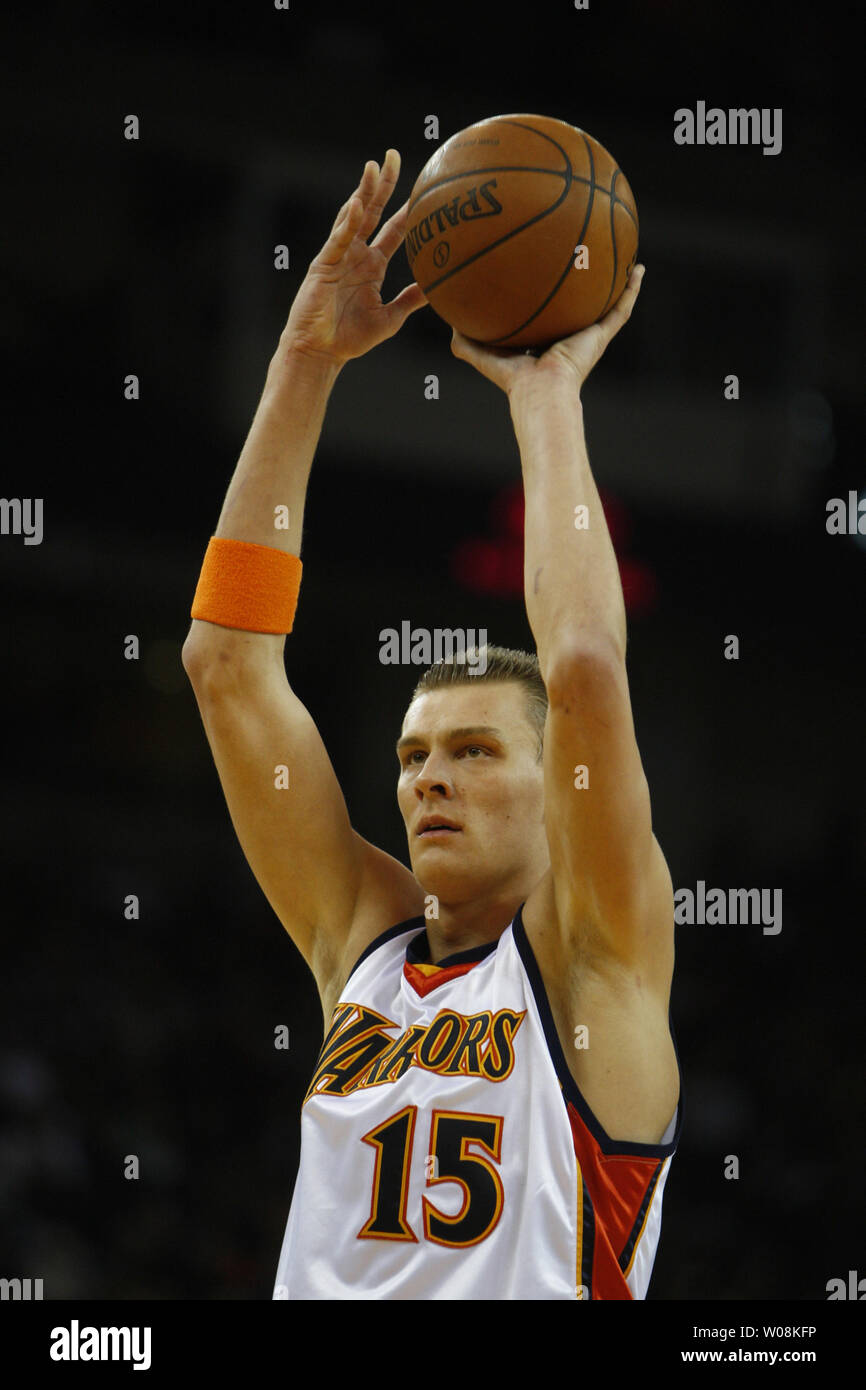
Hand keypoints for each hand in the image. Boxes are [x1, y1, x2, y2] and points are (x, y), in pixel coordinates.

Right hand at [279, 149, 427, 367]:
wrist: (321, 352)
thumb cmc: (351, 338)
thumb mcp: (391, 317)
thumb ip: (411, 300)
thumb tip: (438, 290)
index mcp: (372, 265)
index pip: (394, 229)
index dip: (407, 208)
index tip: (423, 186)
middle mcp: (356, 255)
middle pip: (373, 211)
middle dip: (383, 184)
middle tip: (394, 155)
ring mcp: (339, 256)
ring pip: (353, 217)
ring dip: (363, 192)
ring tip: (373, 167)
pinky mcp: (324, 265)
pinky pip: (337, 240)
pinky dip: (347, 222)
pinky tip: (357, 205)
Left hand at [450, 263, 644, 396]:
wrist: (540, 392)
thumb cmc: (513, 379)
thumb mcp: (481, 354)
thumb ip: (464, 340)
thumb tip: (448, 324)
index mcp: (544, 341)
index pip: (547, 314)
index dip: (545, 297)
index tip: (545, 275)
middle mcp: (568, 336)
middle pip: (578, 304)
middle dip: (581, 285)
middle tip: (584, 256)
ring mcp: (588, 335)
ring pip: (606, 303)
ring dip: (615, 282)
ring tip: (622, 255)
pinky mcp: (602, 335)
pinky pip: (621, 308)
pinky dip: (632, 289)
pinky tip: (638, 268)